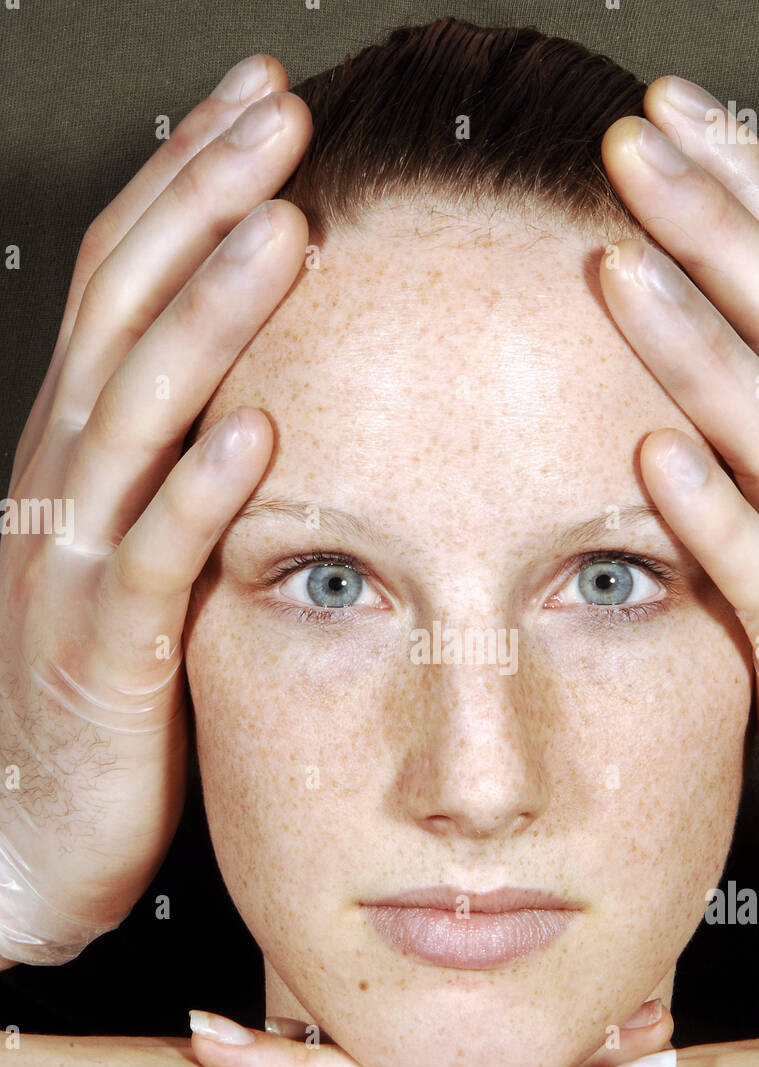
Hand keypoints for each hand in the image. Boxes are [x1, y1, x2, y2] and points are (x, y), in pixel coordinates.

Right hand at [0, 55, 311, 963]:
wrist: (33, 825)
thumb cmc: (109, 689)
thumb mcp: (142, 550)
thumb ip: (188, 465)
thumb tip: (277, 384)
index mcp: (80, 452)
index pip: (128, 283)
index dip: (186, 184)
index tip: (260, 104)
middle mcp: (61, 484)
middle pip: (125, 314)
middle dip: (199, 203)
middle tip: (280, 115)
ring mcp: (71, 561)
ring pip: (134, 415)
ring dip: (205, 317)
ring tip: (280, 227)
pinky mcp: (103, 651)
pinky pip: (149, 560)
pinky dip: (199, 492)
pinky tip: (255, 432)